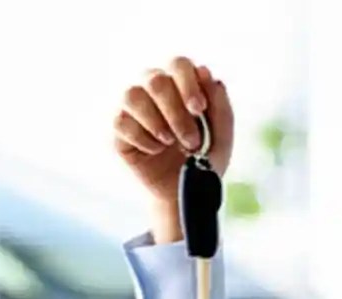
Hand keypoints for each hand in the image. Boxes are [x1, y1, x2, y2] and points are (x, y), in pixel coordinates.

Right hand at [113, 56, 234, 241]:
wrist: (183, 191)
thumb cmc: (203, 157)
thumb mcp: (222, 135)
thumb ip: (219, 104)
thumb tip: (206, 73)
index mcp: (179, 83)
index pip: (178, 64)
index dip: (188, 83)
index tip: (199, 109)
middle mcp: (152, 89)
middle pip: (156, 80)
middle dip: (176, 112)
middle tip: (191, 141)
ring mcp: (133, 107)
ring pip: (132, 95)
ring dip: (156, 122)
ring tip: (170, 143)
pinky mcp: (119, 129)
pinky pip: (121, 122)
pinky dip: (142, 138)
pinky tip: (155, 150)